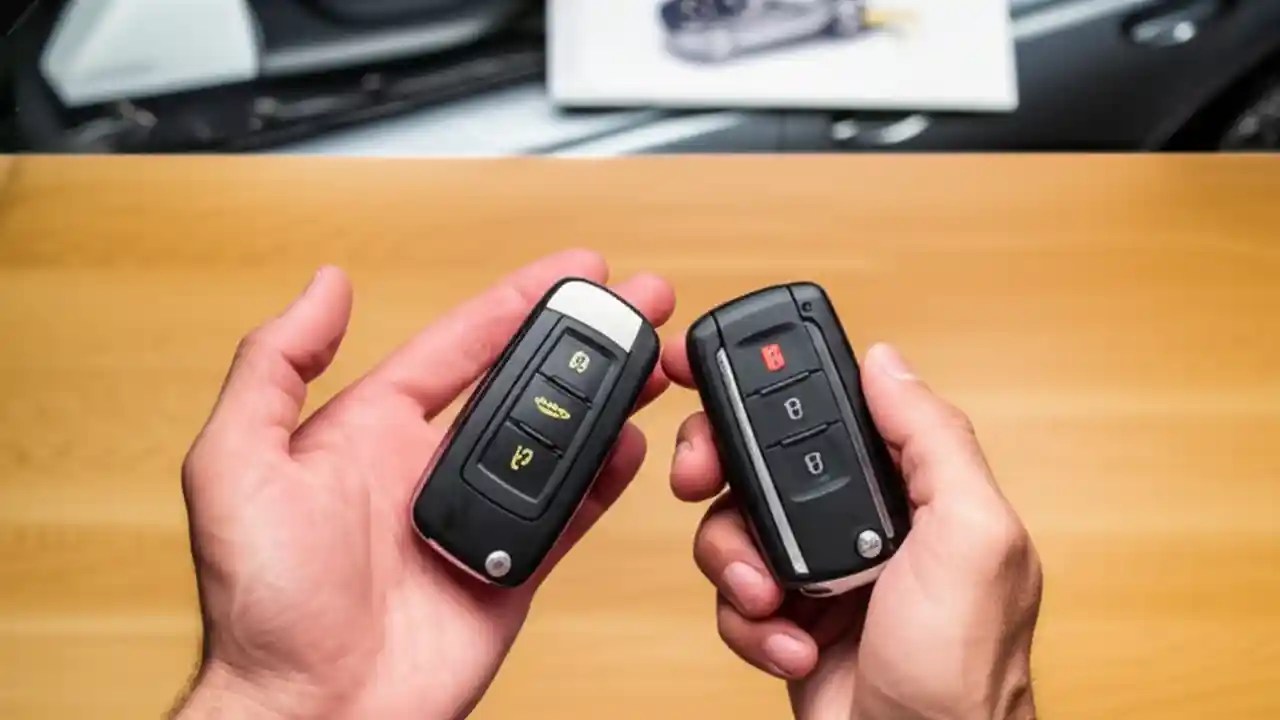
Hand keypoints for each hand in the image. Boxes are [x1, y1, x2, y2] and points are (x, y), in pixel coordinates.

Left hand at [175, 251, 673, 718]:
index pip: (459, 344)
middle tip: (634, 301)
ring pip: (553, 441)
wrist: (312, 713)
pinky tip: (631, 442)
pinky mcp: (509, 570)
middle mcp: (426, 466)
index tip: (570, 269)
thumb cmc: (262, 606)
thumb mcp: (236, 464)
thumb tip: (325, 287)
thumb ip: (274, 367)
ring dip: (602, 397)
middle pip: (522, 382)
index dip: (516, 300)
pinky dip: (605, 477)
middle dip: (580, 336)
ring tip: (649, 359)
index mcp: (367, 430)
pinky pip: (570, 514)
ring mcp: (474, 517)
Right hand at [665, 340, 1042, 719]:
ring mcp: (821, 570)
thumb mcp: (971, 537)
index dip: (767, 383)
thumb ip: (933, 441)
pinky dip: (747, 621)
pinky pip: (731, 592)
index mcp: (912, 487)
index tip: (707, 371)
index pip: (831, 408)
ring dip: (735, 561)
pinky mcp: (787, 618)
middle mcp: (864, 521)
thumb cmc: (964, 674)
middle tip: (700, 480)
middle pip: (763, 458)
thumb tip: (888, 363)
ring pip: (734, 524)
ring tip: (768, 598)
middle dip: (722, 469)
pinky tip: (789, 644)